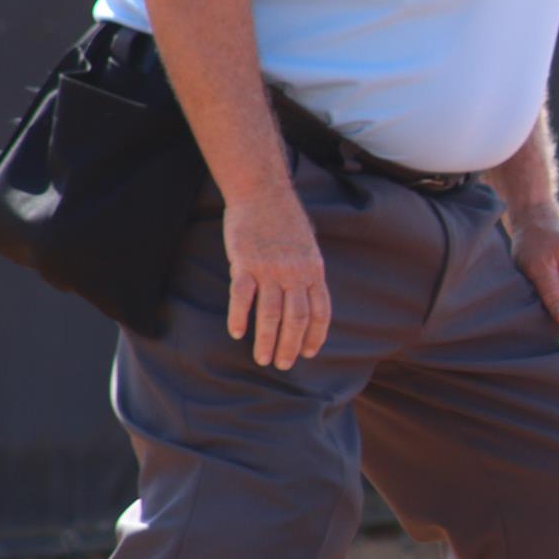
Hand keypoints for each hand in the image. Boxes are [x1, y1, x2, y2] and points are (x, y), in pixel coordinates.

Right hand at [224, 191, 330, 369]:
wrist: (263, 192)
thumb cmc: (285, 220)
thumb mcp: (309, 247)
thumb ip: (309, 273)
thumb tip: (309, 297)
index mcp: (314, 271)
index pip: (320, 312)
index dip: (315, 336)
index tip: (308, 353)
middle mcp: (295, 273)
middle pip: (297, 319)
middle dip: (291, 346)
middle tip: (284, 365)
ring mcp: (270, 269)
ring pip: (270, 314)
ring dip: (267, 340)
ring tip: (262, 359)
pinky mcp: (245, 263)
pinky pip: (242, 296)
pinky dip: (239, 317)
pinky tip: (237, 333)